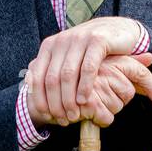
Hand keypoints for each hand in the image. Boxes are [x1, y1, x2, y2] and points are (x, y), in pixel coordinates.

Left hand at [27, 17, 151, 124]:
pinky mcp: (97, 41)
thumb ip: (53, 71)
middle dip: (55, 103)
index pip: (38, 76)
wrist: (118, 30)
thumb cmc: (91, 50)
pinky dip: (84, 86)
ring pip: (68, 74)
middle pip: (52, 78)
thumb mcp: (69, 57)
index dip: (40, 99)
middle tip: (63, 119)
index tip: (47, 116)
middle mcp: (62, 41)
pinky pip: (88, 68)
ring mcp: (79, 39)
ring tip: (74, 114)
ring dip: (69, 98)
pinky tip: (84, 100)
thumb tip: (32, 91)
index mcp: (50, 46)